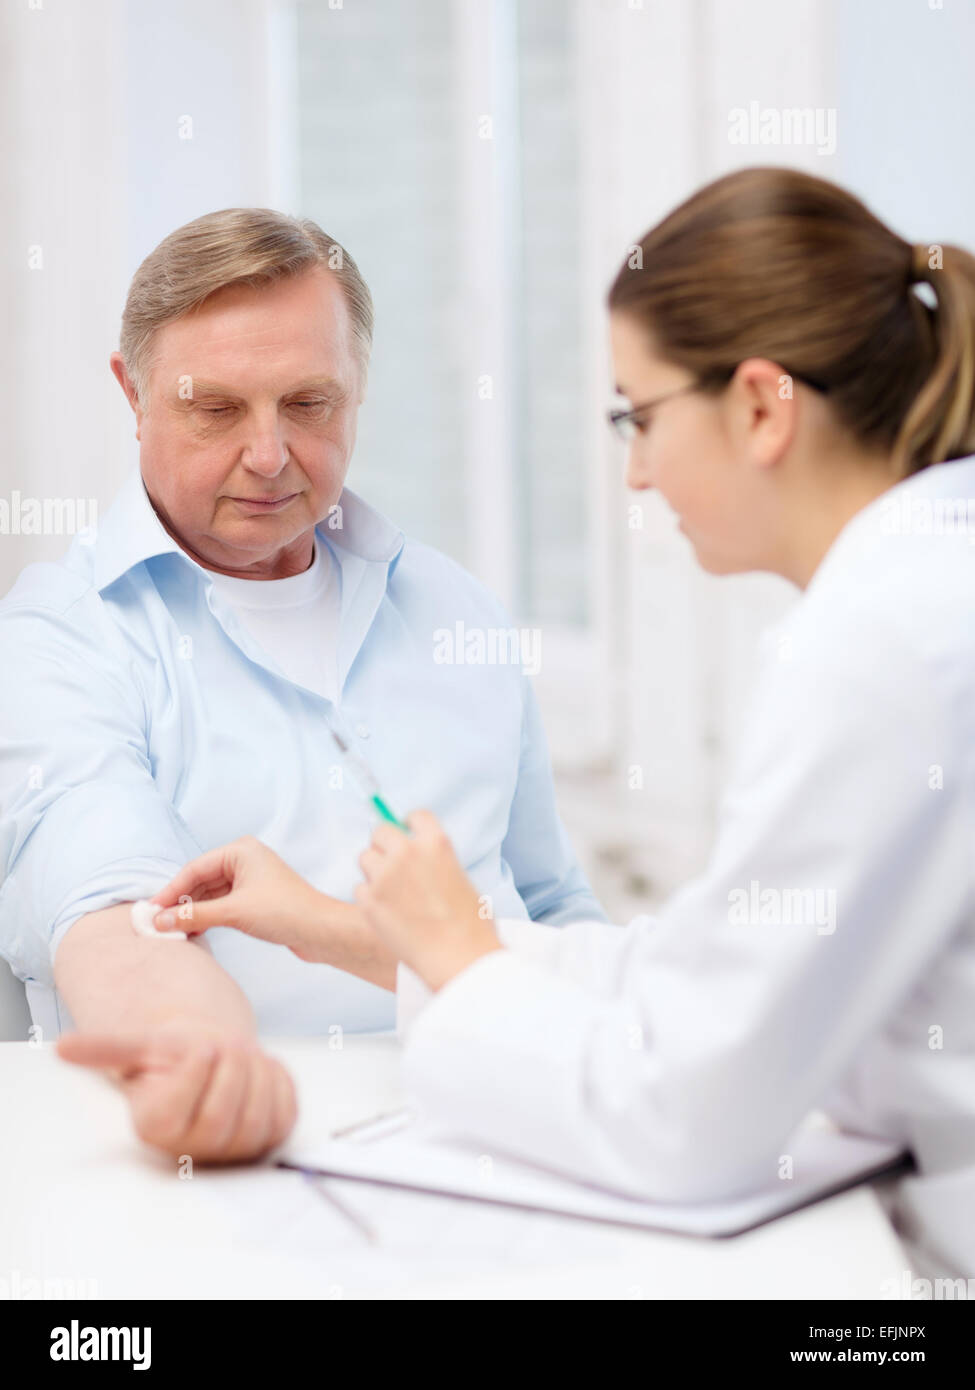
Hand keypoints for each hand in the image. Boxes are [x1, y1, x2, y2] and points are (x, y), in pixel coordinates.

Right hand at [56, 1017, 297, 1164]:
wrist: (208, 1058)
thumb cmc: (172, 1055)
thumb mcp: (140, 1046)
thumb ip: (106, 1048)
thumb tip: (61, 1048)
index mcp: (156, 1128)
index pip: (177, 1112)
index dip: (195, 1074)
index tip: (201, 1046)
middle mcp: (193, 1149)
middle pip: (224, 1119)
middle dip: (231, 1070)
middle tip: (226, 1044)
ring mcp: (234, 1149)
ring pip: (258, 1118)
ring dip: (257, 1073)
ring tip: (242, 1053)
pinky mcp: (269, 1137)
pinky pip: (285, 1111)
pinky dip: (279, 1081)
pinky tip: (262, 1067)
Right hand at [150, 837, 397, 987]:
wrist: (321, 932)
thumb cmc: (285, 912)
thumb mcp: (233, 913)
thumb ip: (194, 916)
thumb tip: (159, 922)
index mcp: (241, 851)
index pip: (195, 869)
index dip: (171, 891)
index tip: (151, 911)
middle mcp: (244, 860)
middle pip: (200, 881)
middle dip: (179, 903)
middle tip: (156, 924)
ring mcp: (249, 880)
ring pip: (209, 895)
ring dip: (191, 913)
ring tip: (170, 932)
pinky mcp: (253, 899)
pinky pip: (221, 905)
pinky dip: (206, 917)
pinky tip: (191, 933)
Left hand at [355, 810, 502, 989]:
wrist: (459, 958)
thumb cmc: (470, 925)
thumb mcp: (461, 878)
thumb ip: (436, 861)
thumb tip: (418, 857)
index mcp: (436, 843)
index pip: (414, 815)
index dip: (410, 825)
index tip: (408, 835)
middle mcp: (407, 854)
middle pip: (380, 831)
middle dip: (385, 845)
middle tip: (394, 864)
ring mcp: (384, 878)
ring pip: (365, 858)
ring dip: (375, 871)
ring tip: (393, 893)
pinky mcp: (369, 903)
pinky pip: (360, 888)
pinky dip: (370, 898)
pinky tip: (388, 913)